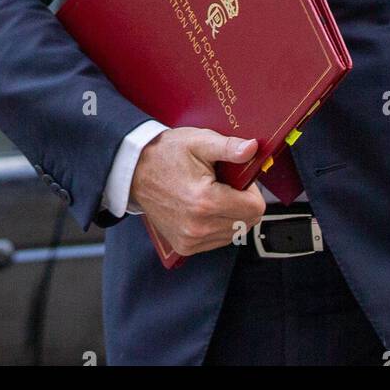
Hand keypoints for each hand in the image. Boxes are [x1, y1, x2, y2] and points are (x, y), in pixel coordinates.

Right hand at [129, 127, 265, 256]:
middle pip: (248, 222)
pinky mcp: (185, 247)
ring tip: (212, 194)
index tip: (237, 178)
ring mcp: (191, 240)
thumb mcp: (199, 142)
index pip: (255, 208)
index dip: (252, 190)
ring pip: (235, 233)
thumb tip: (253, 149)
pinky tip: (205, 208)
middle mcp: (199, 227)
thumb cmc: (167, 153)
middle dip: (243, 202)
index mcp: (205, 201)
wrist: (135, 170)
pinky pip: (218, 240)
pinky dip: (219, 225)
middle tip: (224, 184)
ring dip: (232, 215)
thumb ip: (228, 147)